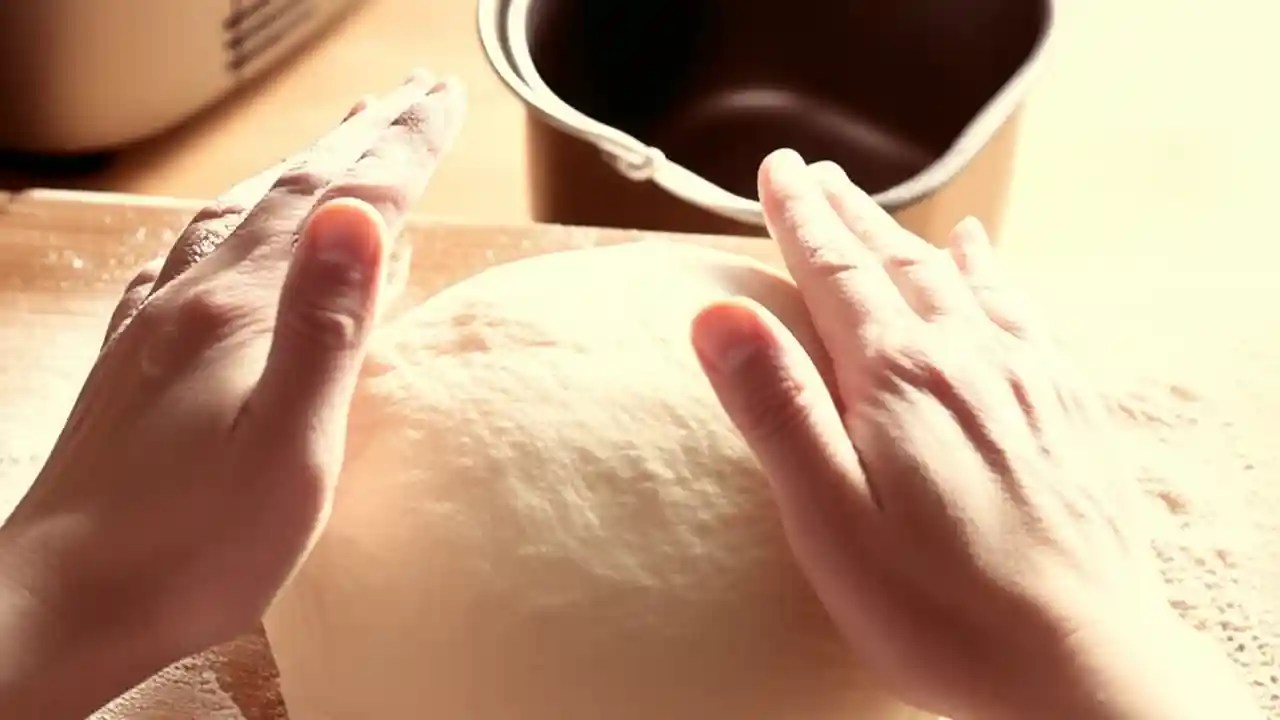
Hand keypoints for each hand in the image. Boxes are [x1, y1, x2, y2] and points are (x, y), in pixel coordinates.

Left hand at [0, 70, 463, 717]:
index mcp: (241, 313)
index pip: (341, 206)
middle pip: (289, 193)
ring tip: (336, 141)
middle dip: (359, 138)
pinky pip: (191, 260)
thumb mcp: (288, 447)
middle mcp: (194, 299)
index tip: (445, 97)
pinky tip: (230, 233)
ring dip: (297, 170)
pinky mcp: (135, 361)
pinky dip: (233, 225)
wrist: (62, 604)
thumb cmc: (192, 548)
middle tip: (409, 93)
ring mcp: (157, 326)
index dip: (400, 149)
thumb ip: (325, 328)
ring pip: (237, 217)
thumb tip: (359, 215)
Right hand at [691, 150, 1259, 719]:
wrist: (1078, 668)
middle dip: (849, 216)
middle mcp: (969, 358)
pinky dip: (993, 273)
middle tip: (817, 175)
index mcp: (900, 378)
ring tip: (883, 209)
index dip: (800, 216)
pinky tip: (986, 258)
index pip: (835, 272)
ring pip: (958, 279)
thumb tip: (719, 313)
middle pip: (896, 263)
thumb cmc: (937, 608)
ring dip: (910, 237)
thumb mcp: (828, 519)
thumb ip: (776, 408)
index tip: (778, 169)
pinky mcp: (1067, 409)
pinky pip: (1023, 311)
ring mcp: (1027, 380)